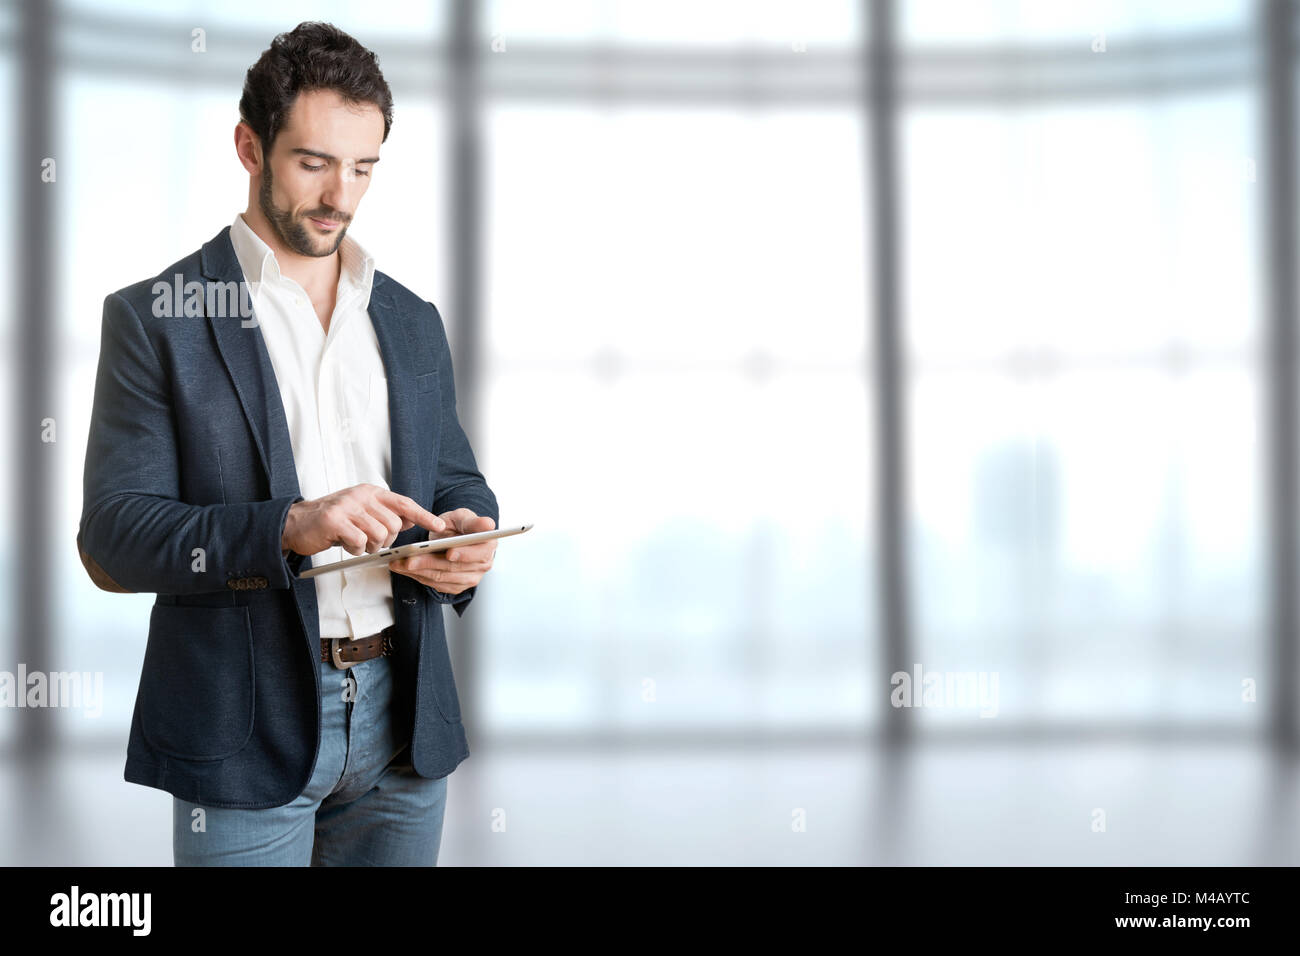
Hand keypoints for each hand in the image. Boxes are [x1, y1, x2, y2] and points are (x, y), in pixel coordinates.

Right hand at [281, 483, 445, 556]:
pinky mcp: (334, 520)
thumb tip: (410, 520)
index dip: (423, 515)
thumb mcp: (362, 513)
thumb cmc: (333, 521)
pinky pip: (359, 541)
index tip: (439, 526)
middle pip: (393, 525)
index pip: (404, 503)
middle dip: (385, 540)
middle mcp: (361, 496)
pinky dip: (354, 549)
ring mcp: (348, 506)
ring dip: (369, 546)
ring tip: (355, 541)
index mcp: (371, 492)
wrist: (296, 523)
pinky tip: (344, 543)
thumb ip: (385, 515)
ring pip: (378, 534)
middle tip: (368, 541)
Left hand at [390, 509, 495, 594]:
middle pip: (454, 567)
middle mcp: (482, 565)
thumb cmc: (458, 525)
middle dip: (429, 563)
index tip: (449, 553)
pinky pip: (434, 584)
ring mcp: (470, 578)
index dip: (464, 554)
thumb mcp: (463, 517)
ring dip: (418, 571)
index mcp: (488, 546)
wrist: (451, 537)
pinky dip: (417, 576)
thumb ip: (473, 521)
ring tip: (399, 563)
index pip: (478, 554)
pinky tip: (404, 568)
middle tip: (409, 559)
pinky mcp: (456, 586)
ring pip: (441, 577)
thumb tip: (488, 524)